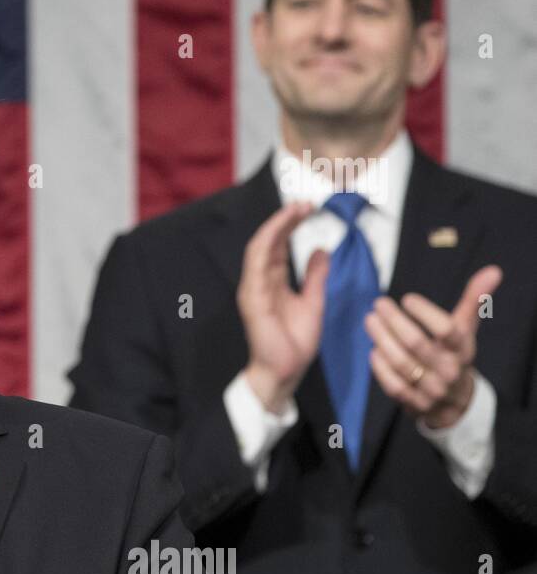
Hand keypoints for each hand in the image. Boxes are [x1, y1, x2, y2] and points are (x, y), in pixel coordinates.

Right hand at [237, 201, 327, 412]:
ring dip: (276, 225)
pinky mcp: (252, 298)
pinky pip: (256, 265)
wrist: (285, 371)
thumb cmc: (294, 343)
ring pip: (260, 247)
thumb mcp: (313, 302)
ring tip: (295, 209)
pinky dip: (266, 244)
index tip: (308, 208)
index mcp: (272, 281)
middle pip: (268, 241)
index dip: (290, 225)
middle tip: (304, 202)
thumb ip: (315, 276)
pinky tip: (279, 229)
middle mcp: (259, 281)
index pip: (277, 246)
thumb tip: (320, 250)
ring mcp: (253, 288)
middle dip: (285, 219)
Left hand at [364, 265, 502, 428]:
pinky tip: (374, 349)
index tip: (408, 298)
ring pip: (401, 363)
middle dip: (394, 321)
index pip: (447, 330)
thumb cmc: (455, 355)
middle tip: (379, 304)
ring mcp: (430, 388)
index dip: (426, 313)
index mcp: (462, 350)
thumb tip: (493, 271)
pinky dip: (380, 367)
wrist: (454, 402)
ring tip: (370, 320)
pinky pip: (393, 385)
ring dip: (382, 339)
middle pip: (417, 344)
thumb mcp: (465, 330)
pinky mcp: (412, 402)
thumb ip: (474, 301)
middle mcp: (448, 370)